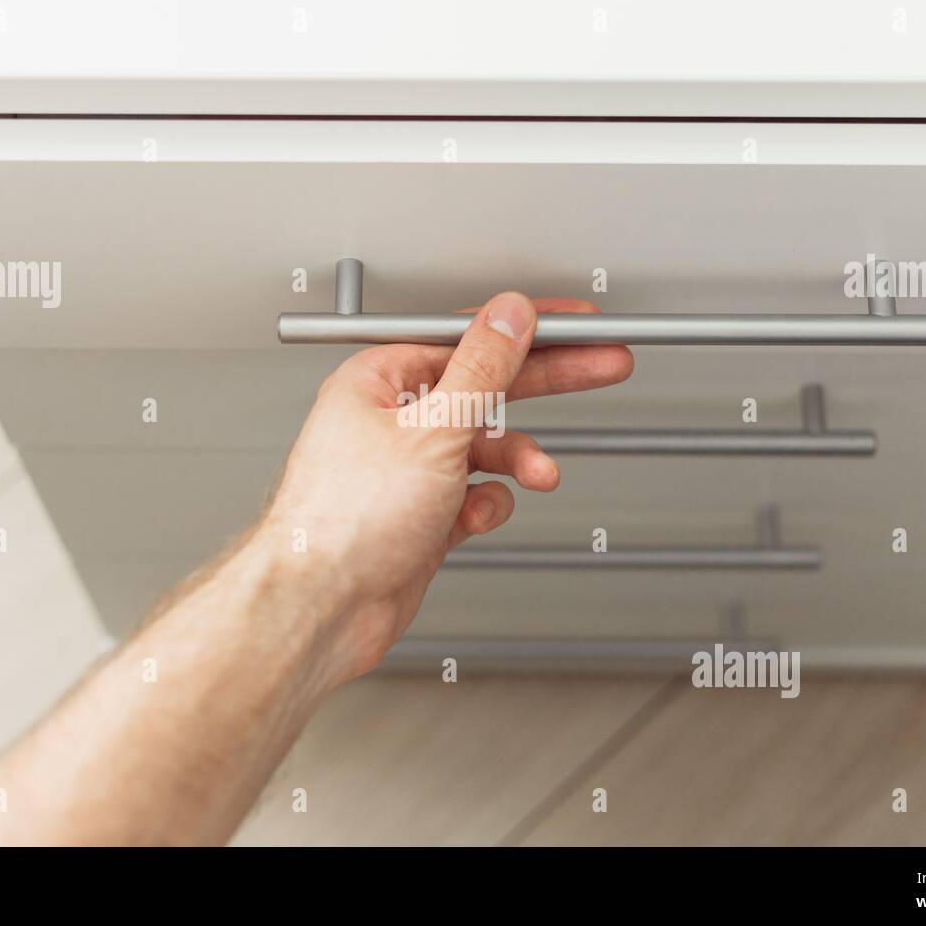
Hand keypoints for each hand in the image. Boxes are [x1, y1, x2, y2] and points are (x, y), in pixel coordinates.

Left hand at [251, 291, 633, 685]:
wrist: (322, 609)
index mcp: (379, 380)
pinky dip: (486, 504)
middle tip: (602, 366)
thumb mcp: (432, 430)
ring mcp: (408, 468)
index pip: (467, 337)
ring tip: (540, 475)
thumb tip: (510, 316)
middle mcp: (391, 418)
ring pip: (486, 447)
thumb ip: (481, 370)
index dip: (526, 329)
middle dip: (546, 382)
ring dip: (517, 461)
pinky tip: (475, 516)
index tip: (575, 323)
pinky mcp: (422, 513)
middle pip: (486, 385)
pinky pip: (476, 494)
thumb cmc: (344, 521)